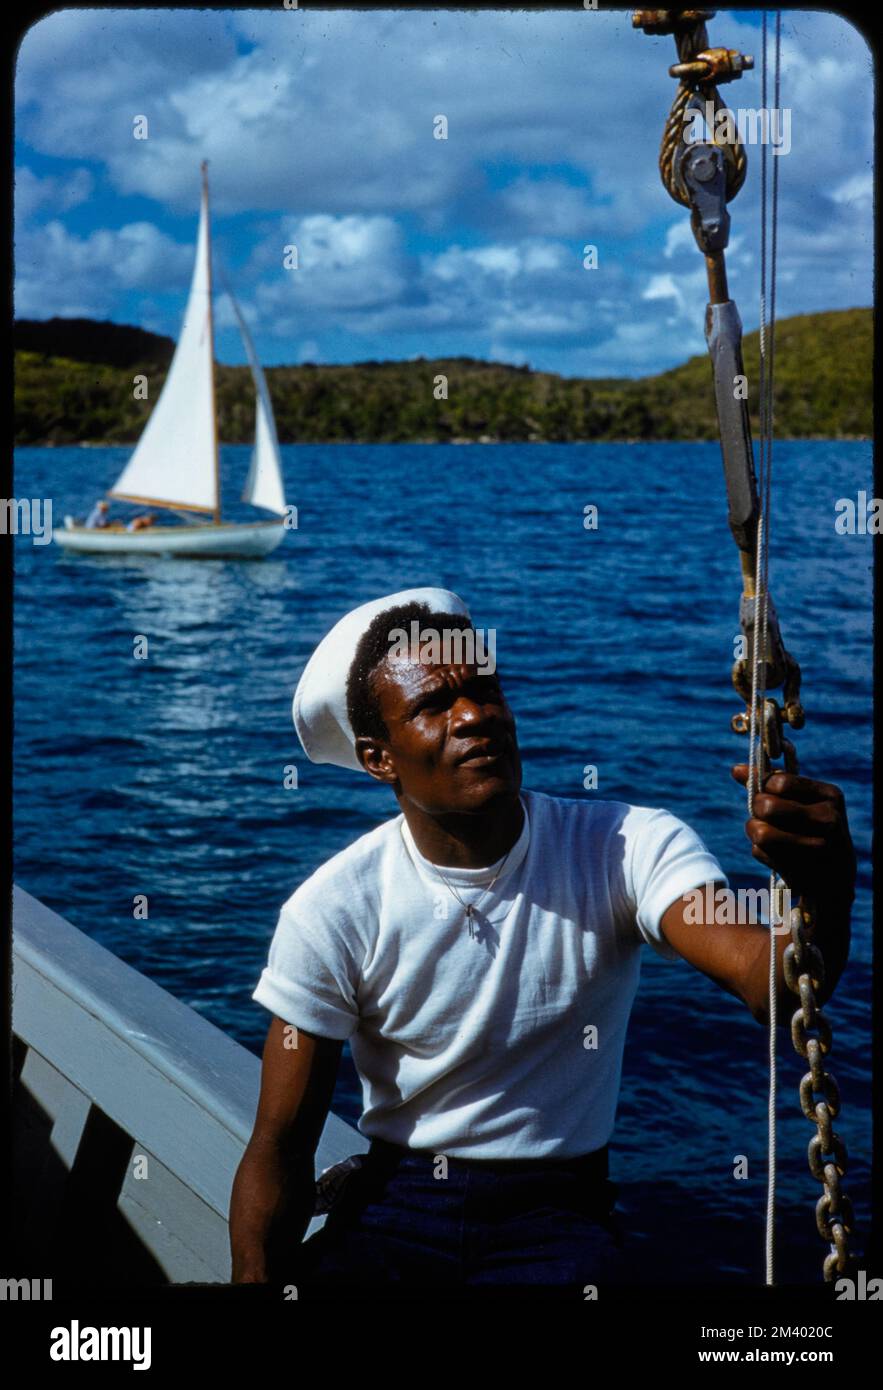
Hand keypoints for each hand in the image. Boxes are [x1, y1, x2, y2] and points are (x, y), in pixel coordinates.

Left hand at [731, 764, 856, 903]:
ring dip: (755, 831)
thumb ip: (771, 782)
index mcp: (830, 795)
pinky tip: (778, 854)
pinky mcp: (803, 870)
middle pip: (767, 807)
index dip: (765, 787)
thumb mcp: (803, 800)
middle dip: (756, 809)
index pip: (780, 782)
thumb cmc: (812, 827)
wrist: (835, 876)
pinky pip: (759, 853)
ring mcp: (818, 847)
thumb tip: (736, 769)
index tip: (768, 792)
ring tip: (767, 833)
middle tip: (764, 814)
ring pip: (761, 833)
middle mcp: (828, 819)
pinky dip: (761, 851)